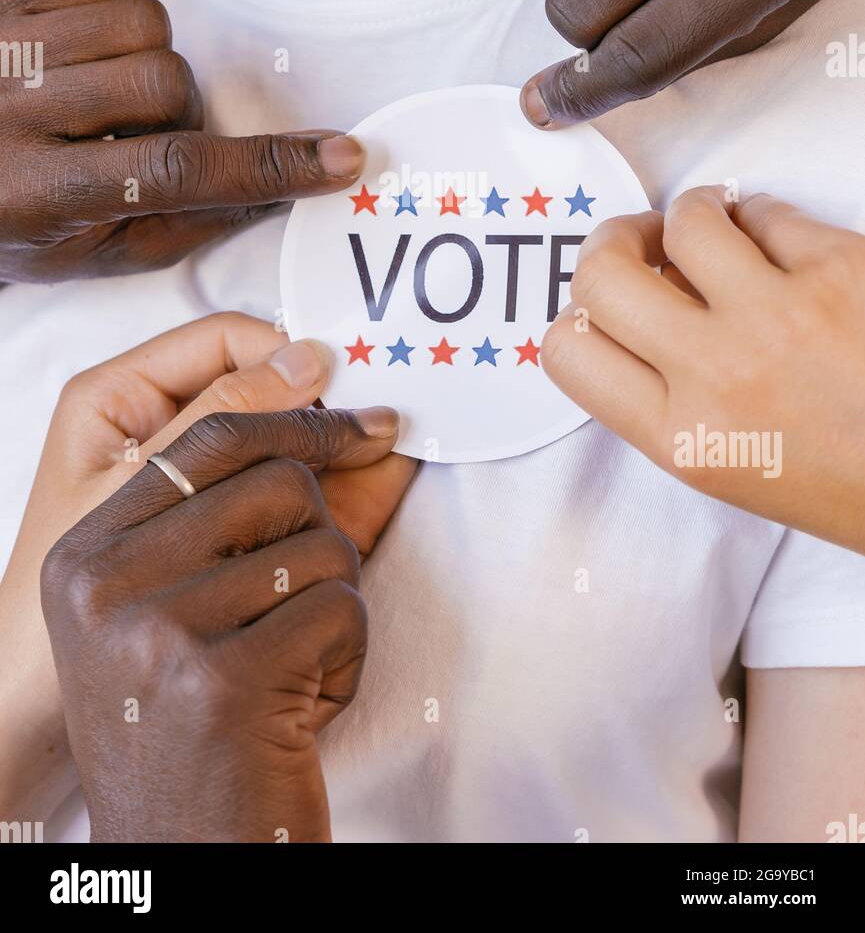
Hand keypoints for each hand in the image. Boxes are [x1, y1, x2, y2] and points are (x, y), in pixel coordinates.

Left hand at [0, 0, 363, 279]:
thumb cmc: (5, 214)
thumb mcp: (81, 251)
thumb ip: (179, 227)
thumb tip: (281, 189)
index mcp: (30, 194)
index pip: (173, 173)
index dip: (268, 165)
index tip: (342, 158)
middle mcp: (9, 110)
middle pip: (167, 83)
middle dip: (175, 112)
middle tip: (134, 138)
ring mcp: (0, 39)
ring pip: (145, 22)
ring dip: (143, 61)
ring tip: (97, 94)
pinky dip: (112, 13)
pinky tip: (76, 53)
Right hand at [0, 313, 414, 821]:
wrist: (186, 859)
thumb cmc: (198, 731)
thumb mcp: (181, 614)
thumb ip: (237, 519)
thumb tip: (358, 421)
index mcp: (86, 557)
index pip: (207, 440)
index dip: (298, 425)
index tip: (362, 427)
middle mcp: (106, 587)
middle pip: (279, 481)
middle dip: (322, 540)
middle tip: (301, 610)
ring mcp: (159, 632)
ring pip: (321, 547)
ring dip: (334, 611)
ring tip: (290, 671)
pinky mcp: (224, 682)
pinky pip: (341, 610)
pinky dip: (348, 659)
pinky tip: (303, 708)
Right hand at [541, 186, 864, 551]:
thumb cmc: (845, 477)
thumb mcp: (730, 466)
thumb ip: (665, 397)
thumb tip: (628, 306)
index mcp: (687, 439)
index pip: (568, 351)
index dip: (574, 316)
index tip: (600, 304)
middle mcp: (721, 375)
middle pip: (600, 273)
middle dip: (611, 242)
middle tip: (639, 243)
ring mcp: (780, 315)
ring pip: (686, 219)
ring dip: (692, 216)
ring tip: (718, 234)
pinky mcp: (842, 267)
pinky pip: (768, 211)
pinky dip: (767, 221)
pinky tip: (787, 251)